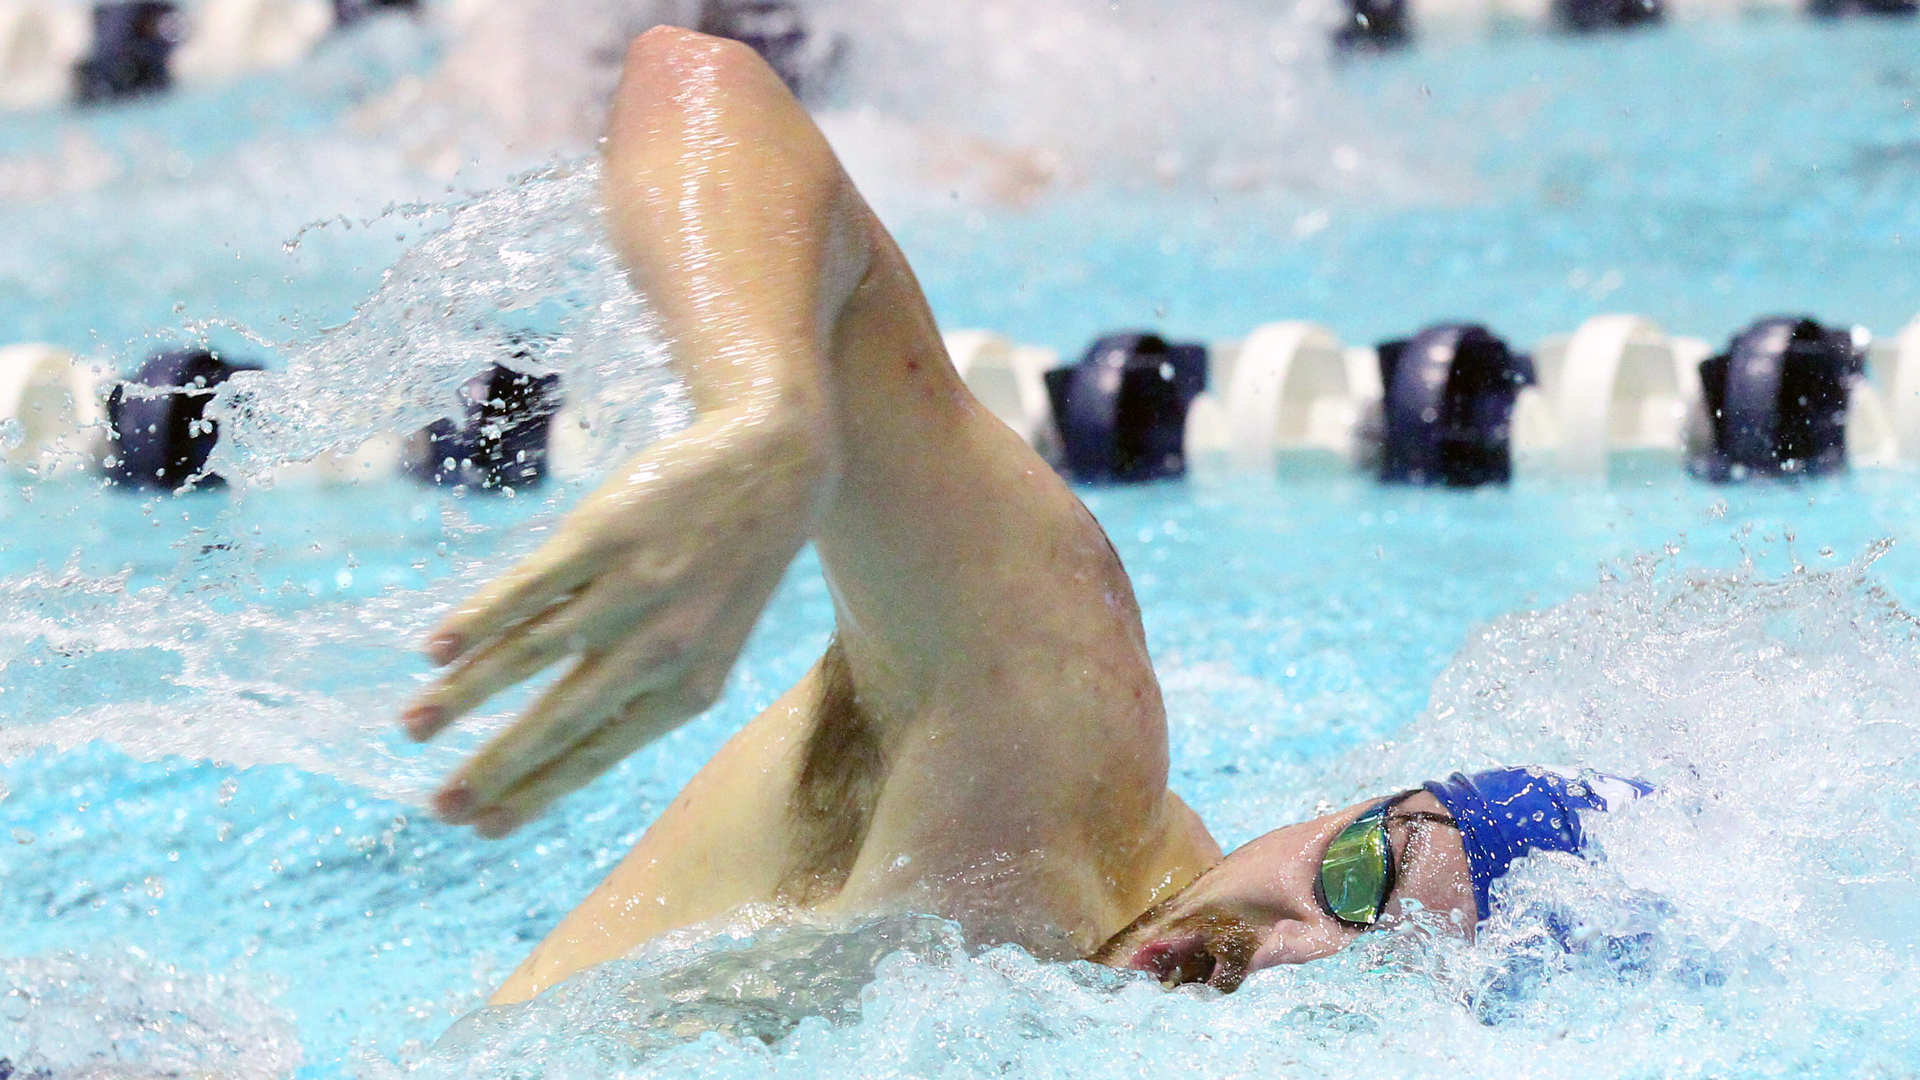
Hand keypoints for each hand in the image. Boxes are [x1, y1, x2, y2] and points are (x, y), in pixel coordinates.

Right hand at [403, 402, 833, 835]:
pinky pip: (529, 589)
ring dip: (463, 698)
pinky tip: (435, 650)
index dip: (535, 793)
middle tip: (438, 808)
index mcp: (689, 690)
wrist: (773, 470)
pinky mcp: (604, 534)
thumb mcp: (707, 643)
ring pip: (530, 656)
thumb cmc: (727, 568)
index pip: (597, 755)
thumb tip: (558, 740)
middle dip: (494, 770)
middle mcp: (662, 648)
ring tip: (413, 726)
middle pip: (559, 720)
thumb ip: (643, 687)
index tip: (483, 826)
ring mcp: (632, 589)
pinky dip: (477, 621)